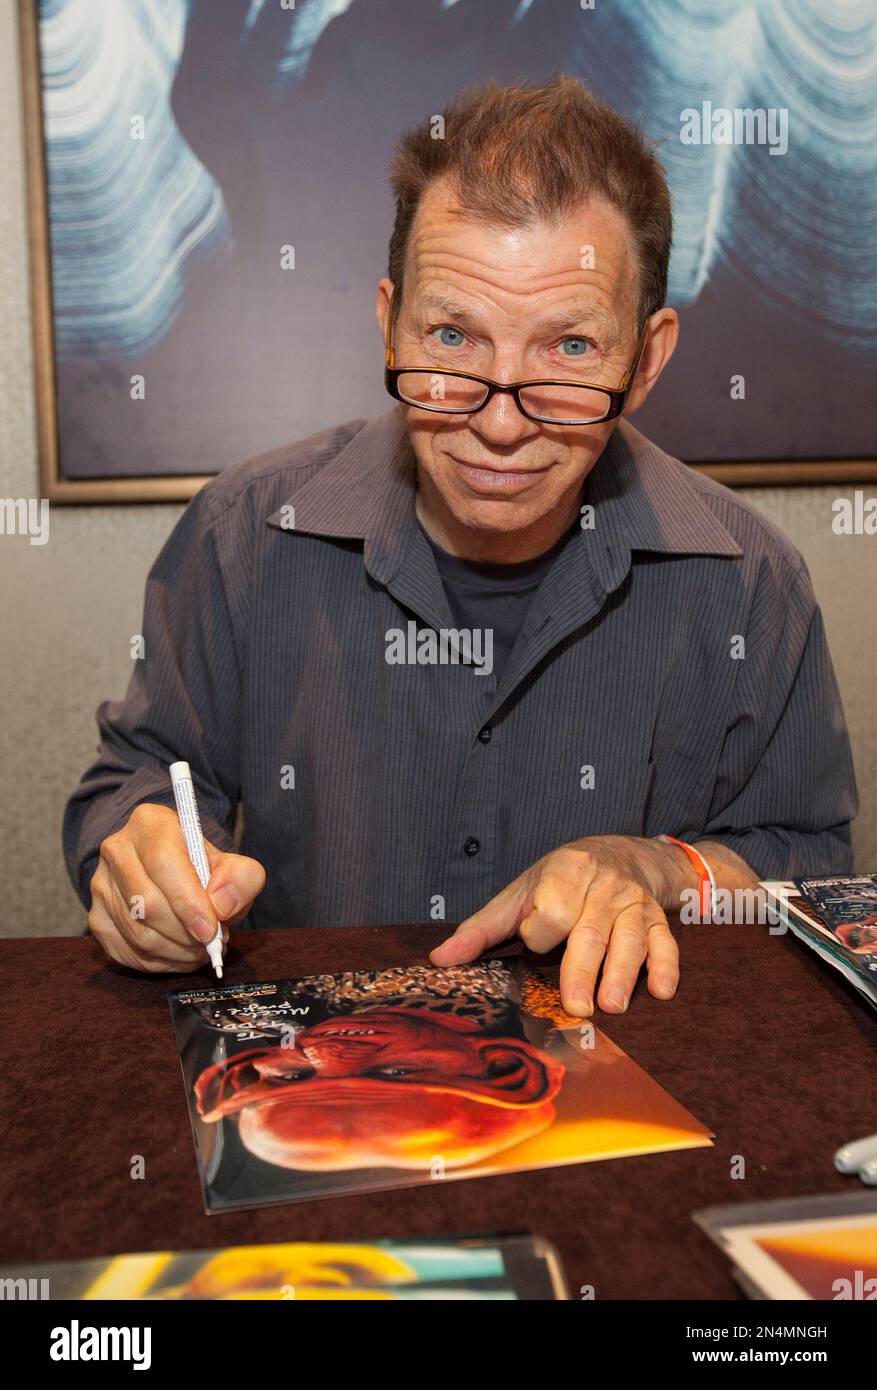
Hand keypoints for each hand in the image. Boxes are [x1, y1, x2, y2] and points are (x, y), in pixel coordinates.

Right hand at [88, 803, 265, 972]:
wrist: (175, 874)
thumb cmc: (203, 870)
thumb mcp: (233, 865)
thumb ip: (241, 879)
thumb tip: (221, 907)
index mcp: (150, 824)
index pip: (163, 864)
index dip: (188, 902)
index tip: (210, 929)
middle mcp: (117, 850)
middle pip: (147, 904)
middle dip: (187, 934)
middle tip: (213, 941)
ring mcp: (100, 886)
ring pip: (138, 934)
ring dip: (178, 951)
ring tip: (202, 947)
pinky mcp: (96, 919)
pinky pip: (128, 953)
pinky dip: (162, 963)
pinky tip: (181, 954)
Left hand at [430, 836, 679, 1015]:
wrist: (618, 853)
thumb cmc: (559, 881)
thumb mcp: (518, 894)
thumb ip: (482, 929)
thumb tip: (441, 960)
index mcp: (564, 874)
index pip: (552, 910)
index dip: (541, 933)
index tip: (533, 944)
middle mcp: (601, 887)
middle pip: (590, 931)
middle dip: (582, 969)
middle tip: (578, 1007)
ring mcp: (632, 903)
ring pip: (630, 940)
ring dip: (623, 974)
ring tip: (613, 1006)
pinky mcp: (657, 920)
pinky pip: (666, 942)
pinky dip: (666, 967)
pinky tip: (662, 992)